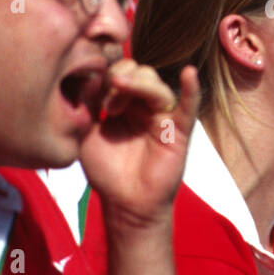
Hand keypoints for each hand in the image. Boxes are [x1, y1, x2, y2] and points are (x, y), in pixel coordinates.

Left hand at [79, 62, 199, 228]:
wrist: (125, 203)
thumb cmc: (107, 171)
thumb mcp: (86, 133)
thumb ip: (86, 105)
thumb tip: (81, 75)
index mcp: (125, 102)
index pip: (120, 70)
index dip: (105, 74)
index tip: (89, 92)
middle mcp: (145, 105)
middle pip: (140, 71)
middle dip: (118, 80)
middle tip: (104, 106)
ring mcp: (163, 116)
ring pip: (156, 85)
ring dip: (136, 86)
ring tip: (114, 107)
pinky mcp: (178, 130)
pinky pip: (188, 106)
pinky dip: (191, 89)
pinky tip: (189, 74)